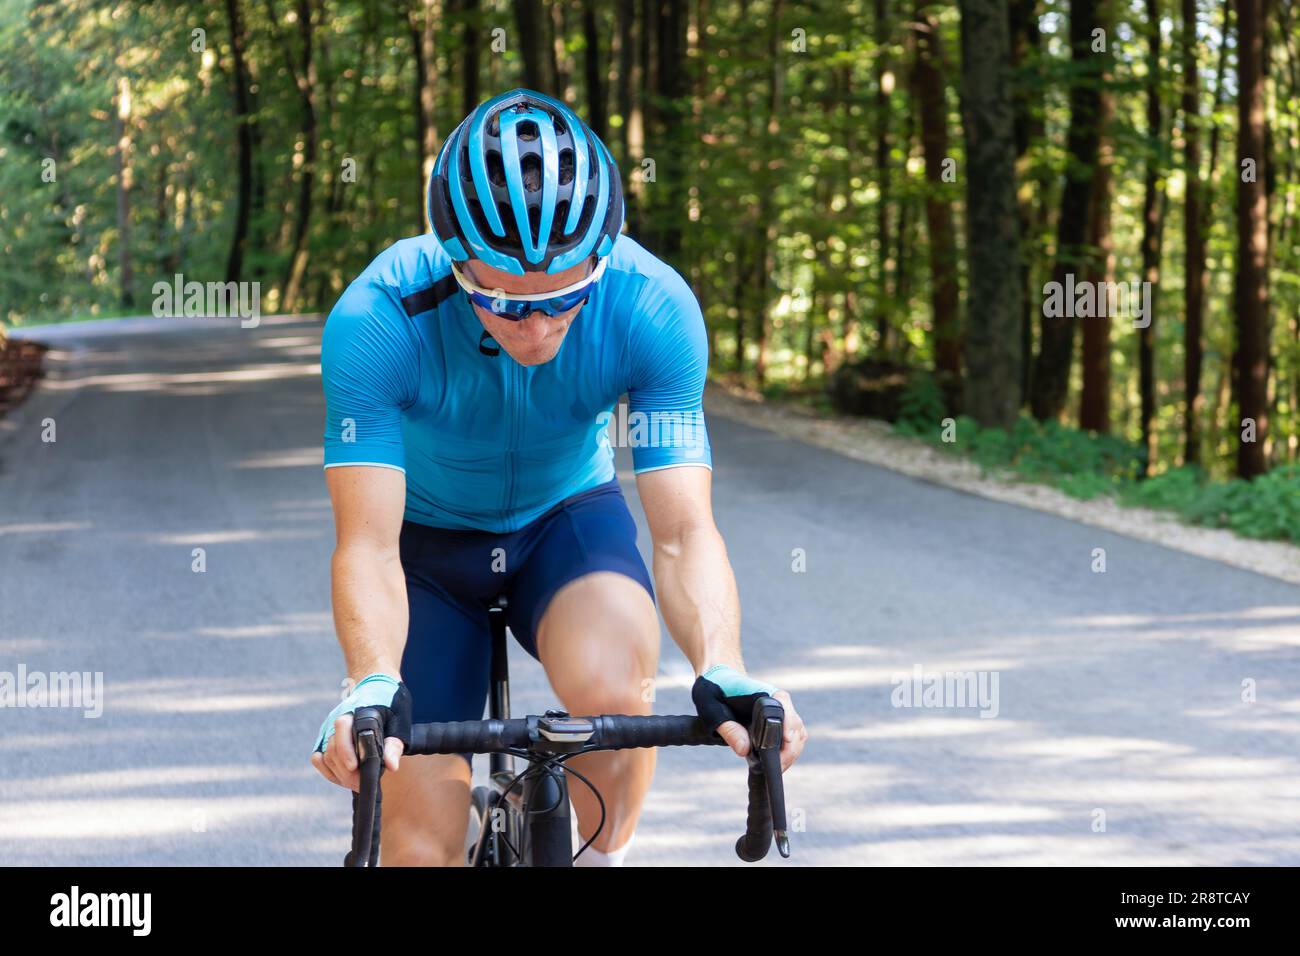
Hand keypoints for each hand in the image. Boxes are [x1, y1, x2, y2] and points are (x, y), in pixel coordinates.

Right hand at [309, 674, 410, 789]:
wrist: (376, 685)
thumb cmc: (391, 703)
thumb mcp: (400, 721)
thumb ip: (394, 744)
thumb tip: (392, 766)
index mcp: (357, 710)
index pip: (344, 727)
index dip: (347, 751)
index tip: (356, 768)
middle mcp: (339, 718)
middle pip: (334, 748)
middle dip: (346, 770)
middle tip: (360, 784)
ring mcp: (330, 728)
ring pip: (326, 755)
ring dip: (339, 772)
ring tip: (356, 782)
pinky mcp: (326, 737)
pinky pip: (319, 757)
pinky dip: (328, 770)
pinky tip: (341, 776)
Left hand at [691, 665, 806, 771]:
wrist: (719, 680)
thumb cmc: (714, 690)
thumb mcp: (712, 708)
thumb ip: (728, 728)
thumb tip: (744, 750)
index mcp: (765, 694)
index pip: (785, 711)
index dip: (788, 728)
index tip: (786, 742)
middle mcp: (778, 702)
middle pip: (795, 727)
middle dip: (789, 750)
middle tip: (775, 768)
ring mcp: (782, 712)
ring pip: (798, 736)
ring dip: (790, 754)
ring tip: (774, 769)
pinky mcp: (780, 723)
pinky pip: (792, 740)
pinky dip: (787, 753)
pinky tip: (775, 763)